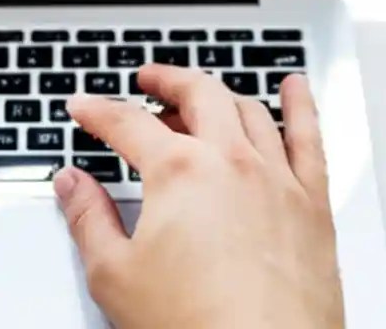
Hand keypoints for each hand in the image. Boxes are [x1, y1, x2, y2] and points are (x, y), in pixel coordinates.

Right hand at [53, 64, 343, 328]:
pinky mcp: (313, 204)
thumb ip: (88, 219)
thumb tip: (72, 185)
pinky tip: (294, 88)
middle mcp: (231, 162)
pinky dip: (301, 105)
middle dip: (165, 81)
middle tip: (146, 82)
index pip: (126, 123)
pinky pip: (311, 137)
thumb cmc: (196, 328)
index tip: (84, 107)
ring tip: (201, 95)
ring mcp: (277, 178)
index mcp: (178, 172)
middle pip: (196, 94)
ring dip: (218, 93)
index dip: (97, 111)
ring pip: (248, 109)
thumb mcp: (115, 276)